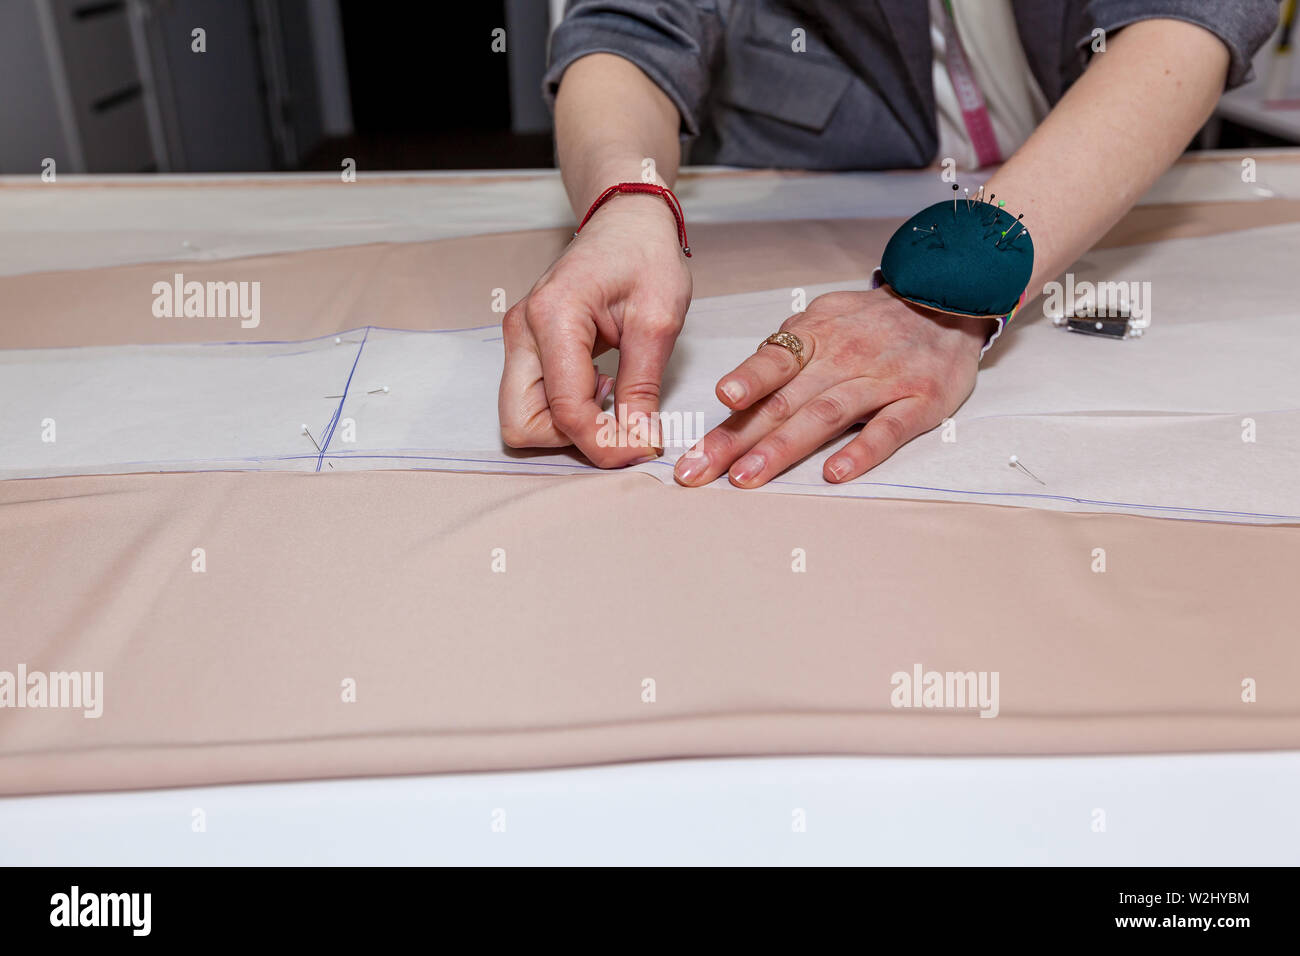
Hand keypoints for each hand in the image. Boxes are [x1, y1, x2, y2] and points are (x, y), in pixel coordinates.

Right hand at [499, 195, 691, 466]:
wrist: (626, 221)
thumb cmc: (645, 256)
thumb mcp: (659, 321)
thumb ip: (643, 387)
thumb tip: (639, 442)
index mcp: (553, 317)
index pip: (566, 409)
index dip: (604, 443)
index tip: (644, 449)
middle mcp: (523, 331)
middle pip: (521, 423)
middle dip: (572, 440)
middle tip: (621, 426)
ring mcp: (518, 339)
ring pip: (521, 418)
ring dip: (567, 427)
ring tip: (613, 398)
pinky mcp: (525, 347)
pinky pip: (533, 400)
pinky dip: (565, 411)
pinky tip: (601, 387)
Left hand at [673, 289, 991, 487]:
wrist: (949, 302)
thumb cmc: (872, 322)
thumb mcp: (823, 320)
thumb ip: (783, 351)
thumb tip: (735, 389)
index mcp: (815, 337)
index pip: (774, 359)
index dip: (747, 379)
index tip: (721, 400)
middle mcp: (844, 358)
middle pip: (785, 401)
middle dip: (738, 438)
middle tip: (699, 470)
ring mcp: (882, 381)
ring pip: (826, 416)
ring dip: (783, 448)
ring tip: (748, 477)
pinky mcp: (919, 402)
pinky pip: (888, 429)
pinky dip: (861, 451)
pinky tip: (834, 473)